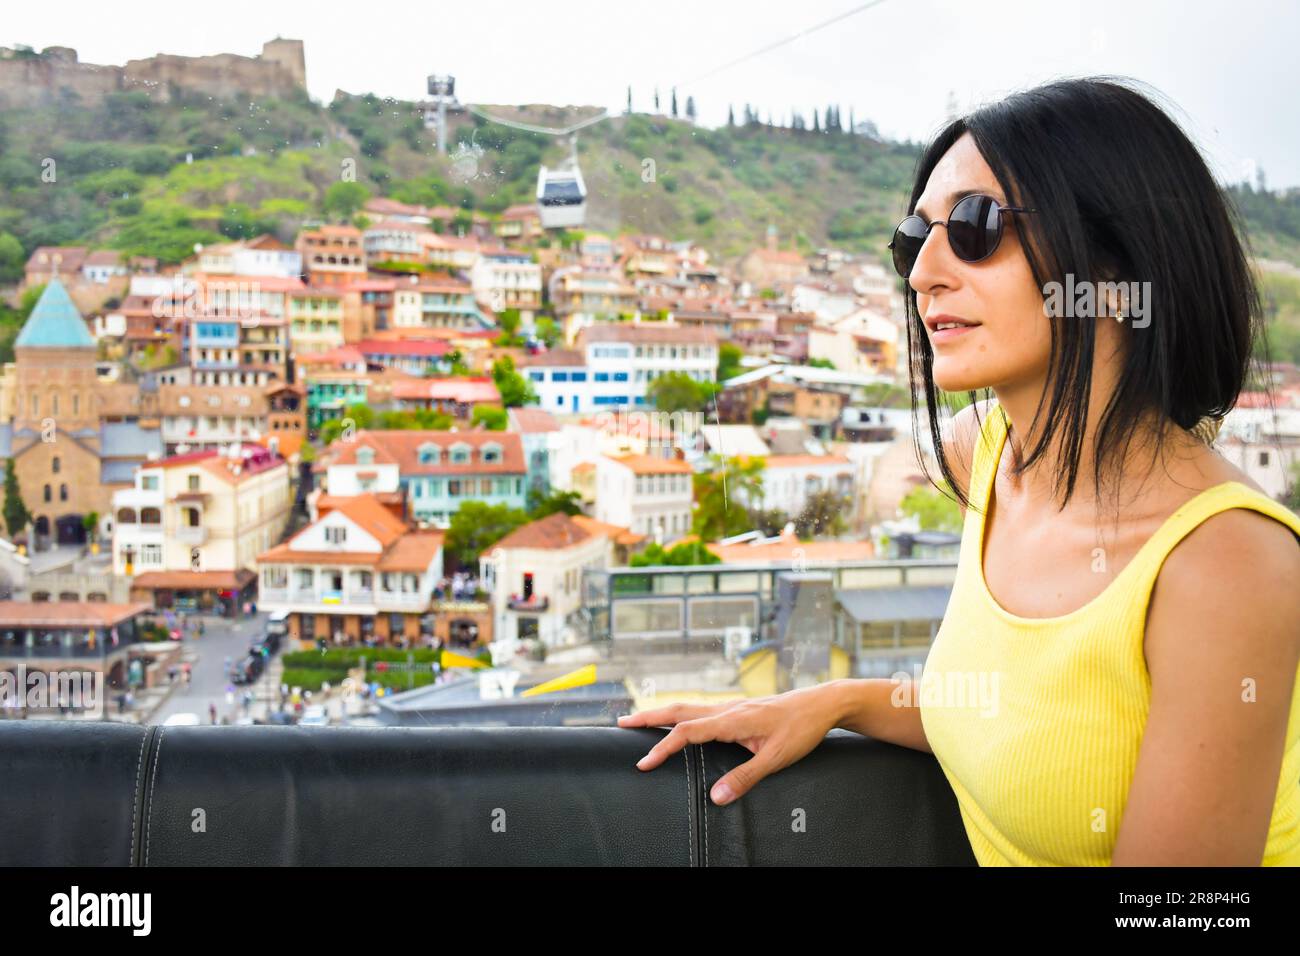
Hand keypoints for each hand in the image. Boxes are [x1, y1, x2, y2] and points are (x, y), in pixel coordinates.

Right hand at [616, 684, 842, 805]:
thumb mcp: (776, 759)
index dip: (662, 748)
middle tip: (621, 723)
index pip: (687, 733)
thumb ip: (745, 778)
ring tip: (640, 719)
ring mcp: (731, 706)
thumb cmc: (801, 730)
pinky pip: (701, 708)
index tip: (643, 763)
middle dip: (648, 717)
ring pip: (688, 706)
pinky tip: (679, 718)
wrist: (822, 704)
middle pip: (678, 710)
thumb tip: (715, 797)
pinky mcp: (738, 708)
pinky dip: (680, 712)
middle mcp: (727, 709)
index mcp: (731, 720)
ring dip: (662, 712)